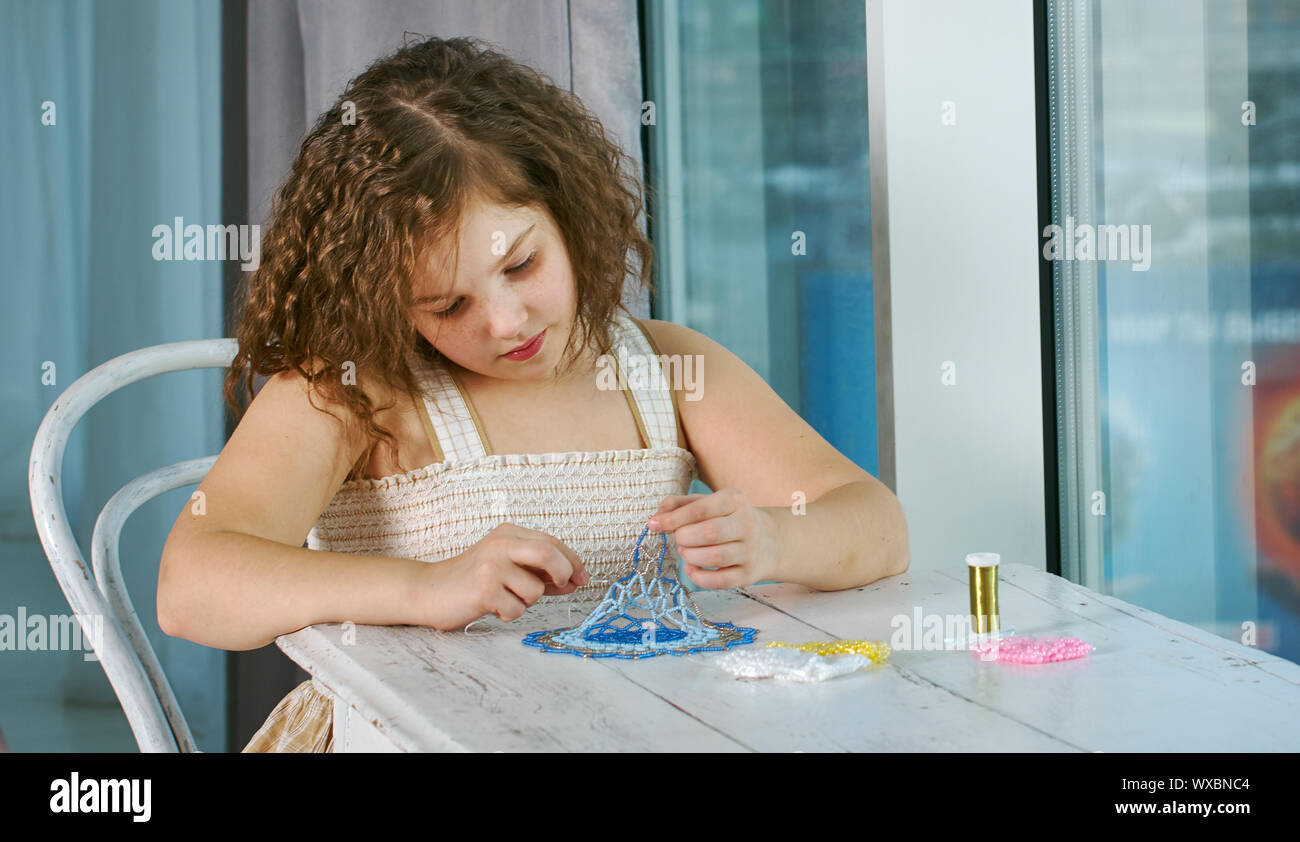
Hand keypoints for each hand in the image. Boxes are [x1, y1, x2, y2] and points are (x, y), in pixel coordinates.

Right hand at [409, 523, 589, 628]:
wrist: (428, 591)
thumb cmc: (471, 580)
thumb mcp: (507, 567)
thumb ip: (539, 572)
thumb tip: (574, 580)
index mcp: (508, 533)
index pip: (552, 542)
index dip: (572, 561)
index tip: (581, 578)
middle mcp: (500, 544)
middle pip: (549, 553)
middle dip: (563, 573)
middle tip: (561, 587)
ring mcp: (491, 566)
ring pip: (535, 590)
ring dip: (527, 602)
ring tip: (504, 598)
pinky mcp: (484, 589)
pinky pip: (517, 609)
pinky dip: (510, 614)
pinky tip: (491, 607)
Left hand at [647, 487, 780, 588]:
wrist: (769, 540)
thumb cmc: (728, 519)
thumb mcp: (709, 503)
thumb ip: (680, 505)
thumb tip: (656, 517)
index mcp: (735, 500)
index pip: (701, 509)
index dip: (673, 518)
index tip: (653, 525)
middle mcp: (746, 524)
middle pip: (710, 533)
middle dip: (684, 537)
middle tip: (679, 539)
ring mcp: (750, 551)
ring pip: (715, 557)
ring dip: (690, 556)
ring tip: (686, 552)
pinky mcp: (749, 574)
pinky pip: (720, 581)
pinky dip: (699, 577)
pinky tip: (691, 569)